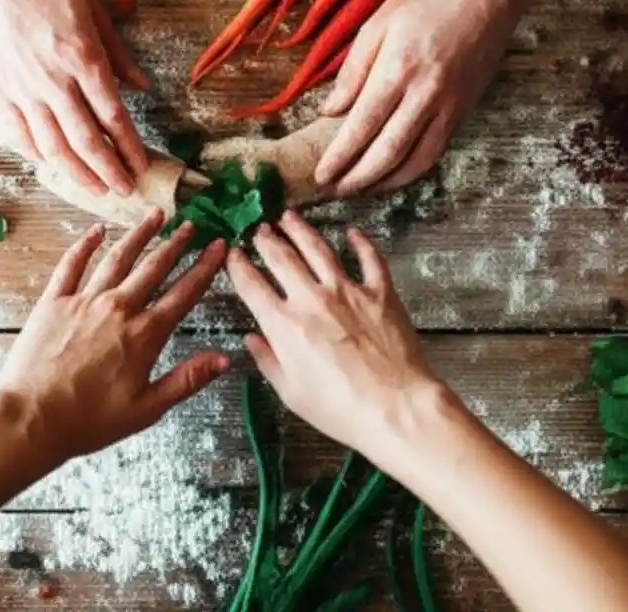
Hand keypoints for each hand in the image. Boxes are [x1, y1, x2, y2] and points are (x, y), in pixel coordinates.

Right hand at [0, 0, 149, 195]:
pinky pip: (18, 134)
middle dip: (108, 171)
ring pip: (53, 146)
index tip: (141, 166)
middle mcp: (53, 81)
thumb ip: (117, 53)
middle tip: (124, 190)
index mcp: (82, 59)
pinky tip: (51, 164)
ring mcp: (22, 90)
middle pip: (86, 140)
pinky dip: (36, 154)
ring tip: (95, 189)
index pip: (113, 115)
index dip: (130, 147)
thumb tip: (141, 86)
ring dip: (77, 173)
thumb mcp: (92, 10)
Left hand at [0, 211, 227, 459]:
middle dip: (175, 244)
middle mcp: (118, 309)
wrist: (32, 418)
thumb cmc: (89, 420)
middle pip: (153, 267)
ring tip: (155, 216)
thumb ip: (187, 380)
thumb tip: (224, 360)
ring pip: (117, 258)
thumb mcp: (147, 408)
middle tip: (191, 225)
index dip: (205, 268)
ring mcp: (84, 301)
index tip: (219, 247)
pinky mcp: (54, 302)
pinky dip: (86, 245)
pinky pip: (72, 265)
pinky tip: (97, 230)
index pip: (184, 293)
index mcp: (144, 334)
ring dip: (139, 235)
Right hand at [224, 210, 447, 453]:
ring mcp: (348, 291)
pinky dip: (361, 242)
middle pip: (282, 259)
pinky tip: (353, 232)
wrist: (394, 407)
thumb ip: (268, 361)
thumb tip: (252, 339)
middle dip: (267, 241)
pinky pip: (369, 259)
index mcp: (284, 325)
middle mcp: (312, 299)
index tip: (233, 254)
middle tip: (259, 229)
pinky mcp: (380, 293)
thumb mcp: (291, 393)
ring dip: (301, 230)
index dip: (238, 266)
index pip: (253, 286)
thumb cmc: (340, 410)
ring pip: (319, 249)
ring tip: (290, 217)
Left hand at [314, 0, 518, 194]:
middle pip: (387, 152)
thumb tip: (330, 110)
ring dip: (384, 182)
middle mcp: (424, 95)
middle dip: (358, 178)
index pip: (362, 125)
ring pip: (414, 160)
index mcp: (398, 70)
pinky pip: (433, 153)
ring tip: (359, 189)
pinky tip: (391, 176)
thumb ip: (353, 69)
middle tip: (334, 190)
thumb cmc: (427, 6)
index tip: (321, 173)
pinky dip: (410, 171)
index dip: (340, 155)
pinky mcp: (461, 114)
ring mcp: (447, 108)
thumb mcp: (379, 24)